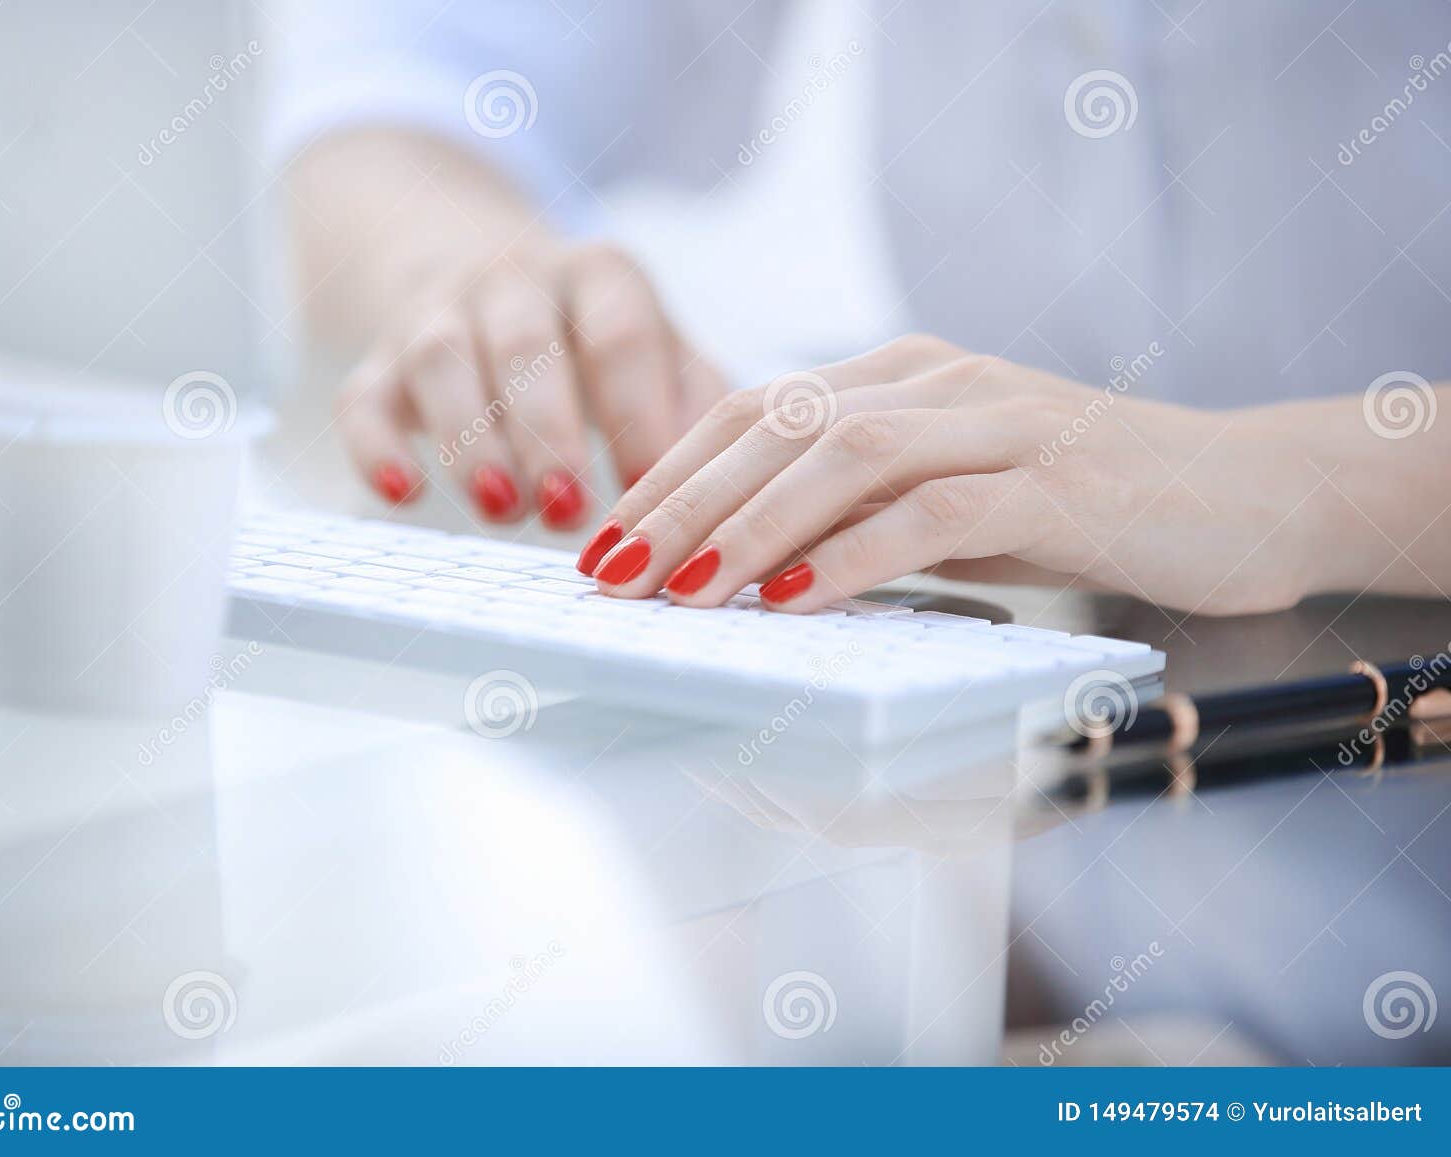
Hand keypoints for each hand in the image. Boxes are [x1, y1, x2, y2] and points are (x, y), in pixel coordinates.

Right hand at [335, 240, 724, 529]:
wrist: (478, 262)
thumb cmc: (596, 334)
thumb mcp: (662, 344)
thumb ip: (696, 396)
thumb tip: (730, 474)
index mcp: (600, 274)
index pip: (621, 332)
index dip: (636, 411)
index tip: (652, 487)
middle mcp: (514, 279)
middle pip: (526, 346)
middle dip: (548, 432)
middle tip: (571, 509)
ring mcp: (439, 312)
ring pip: (442, 361)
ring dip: (471, 440)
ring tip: (503, 511)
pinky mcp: (380, 357)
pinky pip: (362, 393)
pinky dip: (374, 444)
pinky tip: (401, 492)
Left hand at [580, 336, 1335, 615]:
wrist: (1241, 492)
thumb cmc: (1079, 508)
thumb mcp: (948, 504)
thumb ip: (860, 516)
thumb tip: (747, 570)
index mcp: (899, 377)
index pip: (753, 409)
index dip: (668, 473)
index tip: (602, 541)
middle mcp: (937, 381)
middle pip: (778, 426)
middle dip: (681, 504)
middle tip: (609, 575)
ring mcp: (999, 420)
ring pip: (846, 456)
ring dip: (752, 526)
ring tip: (684, 591)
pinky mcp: (1056, 479)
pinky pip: (938, 510)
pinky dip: (860, 553)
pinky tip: (799, 598)